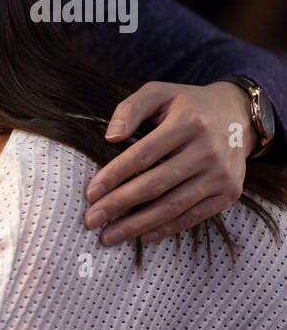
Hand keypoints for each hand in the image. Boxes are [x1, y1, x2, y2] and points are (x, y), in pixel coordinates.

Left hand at [85, 81, 250, 245]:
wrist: (239, 116)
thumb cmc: (187, 105)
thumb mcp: (159, 93)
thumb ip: (131, 109)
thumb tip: (111, 137)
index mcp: (189, 122)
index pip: (143, 155)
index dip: (114, 175)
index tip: (89, 193)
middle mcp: (209, 150)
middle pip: (155, 184)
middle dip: (119, 205)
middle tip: (90, 220)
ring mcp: (222, 174)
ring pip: (173, 205)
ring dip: (138, 225)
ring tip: (109, 236)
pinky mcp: (230, 192)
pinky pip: (194, 216)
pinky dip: (167, 229)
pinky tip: (143, 237)